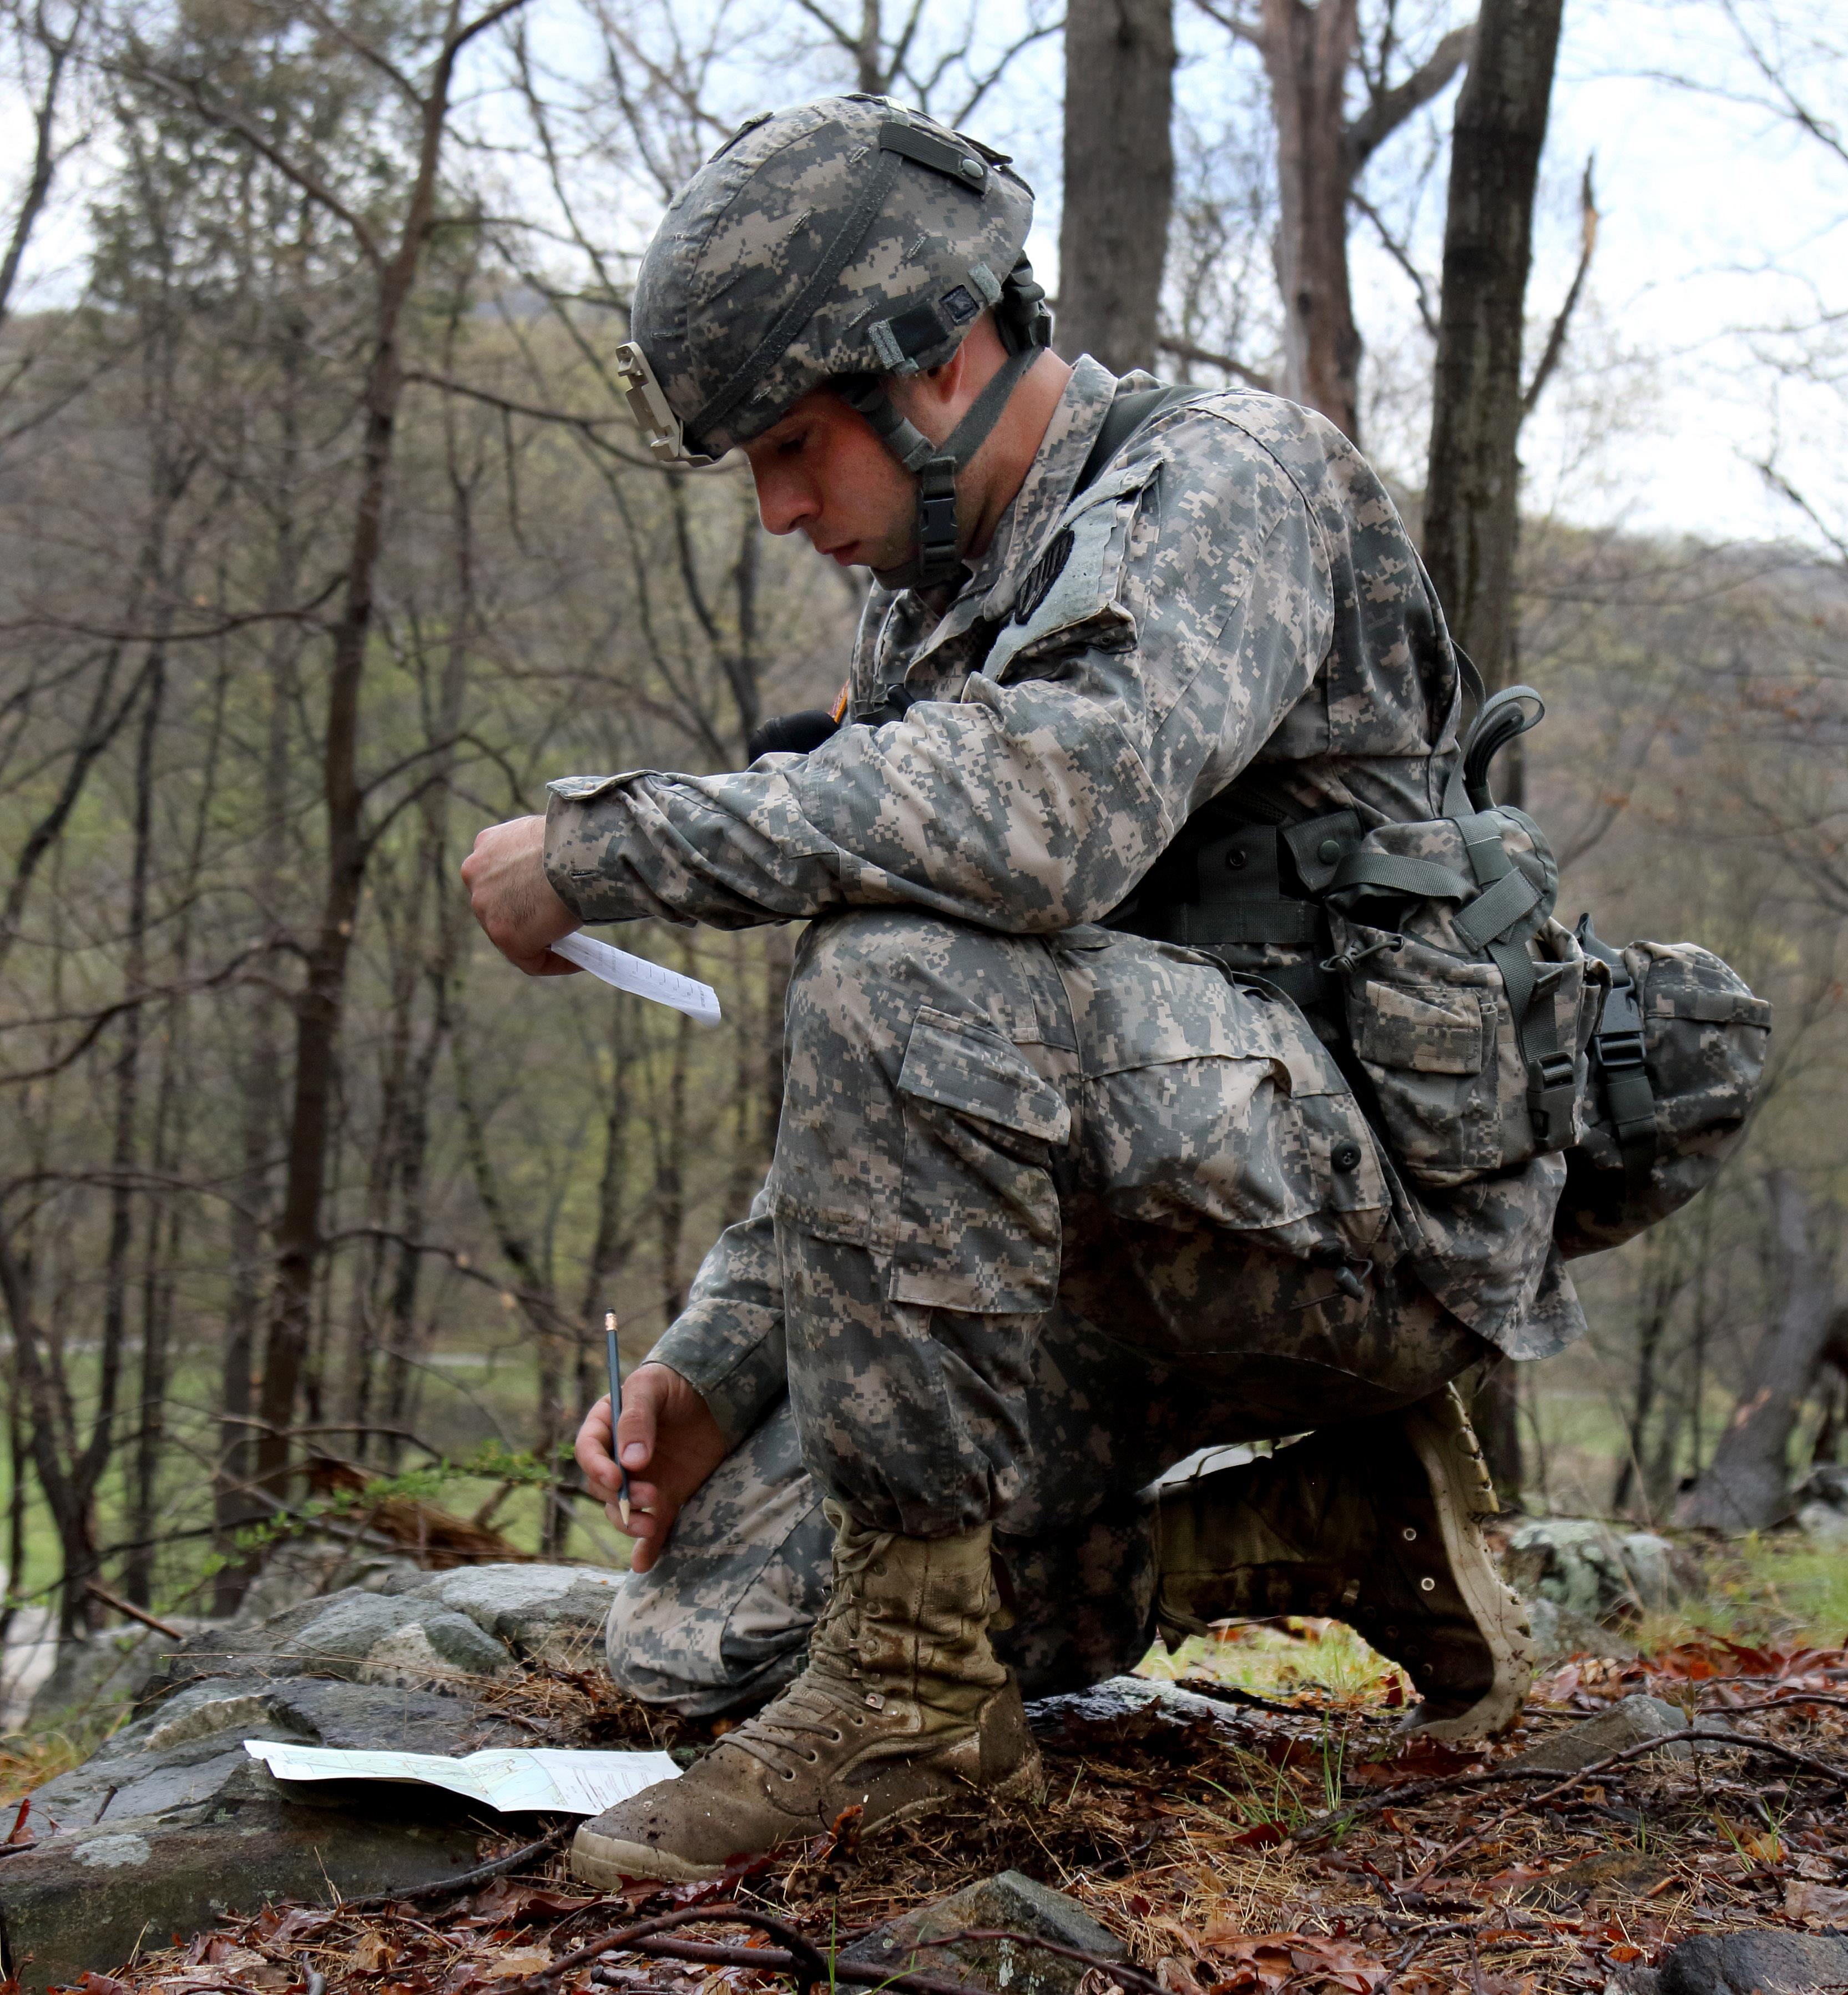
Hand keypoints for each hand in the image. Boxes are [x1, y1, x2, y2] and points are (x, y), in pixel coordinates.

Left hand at [461, 815, 579, 974]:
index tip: (546, 898)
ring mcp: (486, 907)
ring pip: (510, 934)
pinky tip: (576, 962)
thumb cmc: (578, 840)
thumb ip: (537, 856)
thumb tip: (553, 877)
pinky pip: (529, 960)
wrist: (581, 852)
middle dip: (526, 915)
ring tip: (570, 943)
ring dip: (538, 939)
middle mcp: (476, 875)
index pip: (499, 876)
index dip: (523, 891)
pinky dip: (553, 963)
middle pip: (499, 905)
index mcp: (486, 845)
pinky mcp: (504, 935)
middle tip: (557, 921)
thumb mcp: (546, 836)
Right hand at [575, 1362, 730, 1573]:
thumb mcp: (652, 1387)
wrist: (715, 1394)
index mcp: (604, 1426)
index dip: (597, 1468)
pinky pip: (651, 1526)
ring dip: (630, 1523)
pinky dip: (645, 1547)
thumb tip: (630, 1463)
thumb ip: (638, 1419)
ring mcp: (640, 1479)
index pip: (588, 1451)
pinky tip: (643, 1563)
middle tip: (649, 1496)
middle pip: (602, 1488)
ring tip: (652, 1523)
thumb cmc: (675, 1382)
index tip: (616, 1479)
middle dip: (620, 1498)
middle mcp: (617, 1458)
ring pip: (621, 1511)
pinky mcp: (665, 1495)